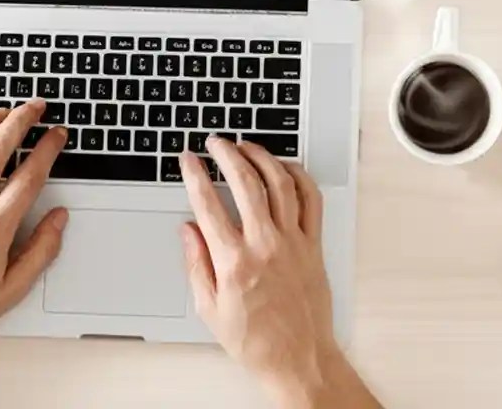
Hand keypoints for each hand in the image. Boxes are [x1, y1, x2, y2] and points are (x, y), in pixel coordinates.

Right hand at [180, 138, 379, 408]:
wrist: (298, 359)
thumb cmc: (254, 340)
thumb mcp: (209, 308)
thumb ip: (196, 264)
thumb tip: (188, 229)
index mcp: (234, 262)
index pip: (208, 204)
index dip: (195, 175)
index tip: (188, 159)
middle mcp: (265, 246)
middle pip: (246, 183)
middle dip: (227, 154)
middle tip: (215, 142)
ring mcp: (293, 242)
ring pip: (280, 183)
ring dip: (261, 157)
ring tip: (245, 146)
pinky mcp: (314, 245)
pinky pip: (311, 200)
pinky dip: (298, 176)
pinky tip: (284, 167)